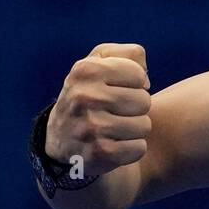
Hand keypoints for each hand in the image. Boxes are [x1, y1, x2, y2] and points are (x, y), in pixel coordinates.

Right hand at [46, 43, 152, 177]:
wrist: (63, 141)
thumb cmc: (92, 94)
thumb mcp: (101, 63)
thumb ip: (130, 54)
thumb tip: (145, 80)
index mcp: (85, 70)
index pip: (138, 75)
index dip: (134, 84)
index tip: (116, 90)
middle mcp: (84, 97)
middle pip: (144, 101)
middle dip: (135, 108)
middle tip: (115, 112)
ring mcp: (90, 127)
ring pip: (145, 125)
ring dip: (135, 129)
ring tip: (114, 129)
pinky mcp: (99, 153)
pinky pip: (139, 148)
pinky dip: (132, 148)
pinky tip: (113, 145)